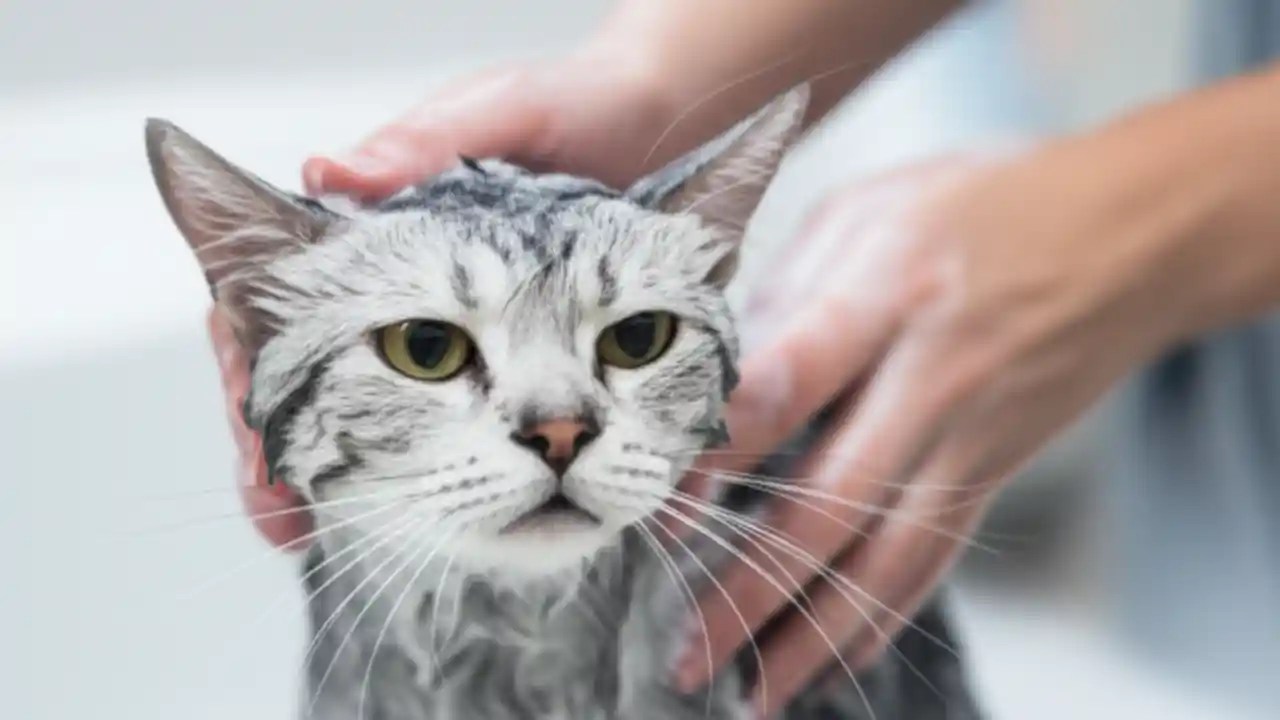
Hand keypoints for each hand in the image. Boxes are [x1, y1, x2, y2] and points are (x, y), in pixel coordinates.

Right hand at [222, 44, 691, 548]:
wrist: (664, 125)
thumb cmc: (568, 106)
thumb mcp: (496, 111)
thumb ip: (421, 142)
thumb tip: (327, 172)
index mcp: (371, 239)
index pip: (268, 305)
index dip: (248, 372)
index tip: (256, 436)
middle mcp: (402, 298)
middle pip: (305, 382)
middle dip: (284, 458)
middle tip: (283, 520)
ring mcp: (457, 342)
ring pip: (372, 421)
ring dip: (348, 488)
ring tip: (322, 536)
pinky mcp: (520, 374)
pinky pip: (473, 436)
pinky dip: (455, 490)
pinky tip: (451, 522)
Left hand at [670, 143, 1191, 716]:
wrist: (1134, 237)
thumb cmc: (985, 205)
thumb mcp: (872, 208)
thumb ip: (789, 287)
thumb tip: (715, 372)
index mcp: (886, 292)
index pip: (787, 379)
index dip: (716, 444)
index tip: (654, 498)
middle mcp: (929, 379)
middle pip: (827, 502)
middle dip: (749, 587)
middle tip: (687, 650)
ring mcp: (969, 436)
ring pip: (883, 559)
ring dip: (812, 635)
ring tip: (752, 692)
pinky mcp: (992, 470)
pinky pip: (933, 560)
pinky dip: (881, 620)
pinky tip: (834, 660)